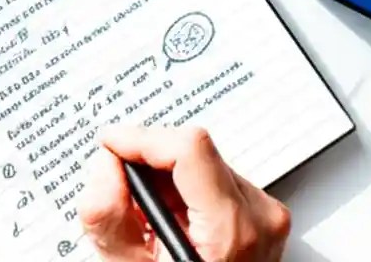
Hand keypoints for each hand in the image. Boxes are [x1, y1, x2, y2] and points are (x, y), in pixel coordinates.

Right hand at [78, 126, 290, 261]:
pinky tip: (170, 219)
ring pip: (202, 161)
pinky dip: (184, 189)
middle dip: (147, 162)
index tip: (112, 144)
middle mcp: (259, 216)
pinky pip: (215, 178)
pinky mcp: (262, 213)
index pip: (189, 148)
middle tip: (121, 193)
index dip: (141, 139)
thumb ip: (108, 217)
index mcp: (232, 232)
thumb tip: (105, 166)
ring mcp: (265, 214)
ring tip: (147, 216)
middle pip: (193, 152)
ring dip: (165, 177)